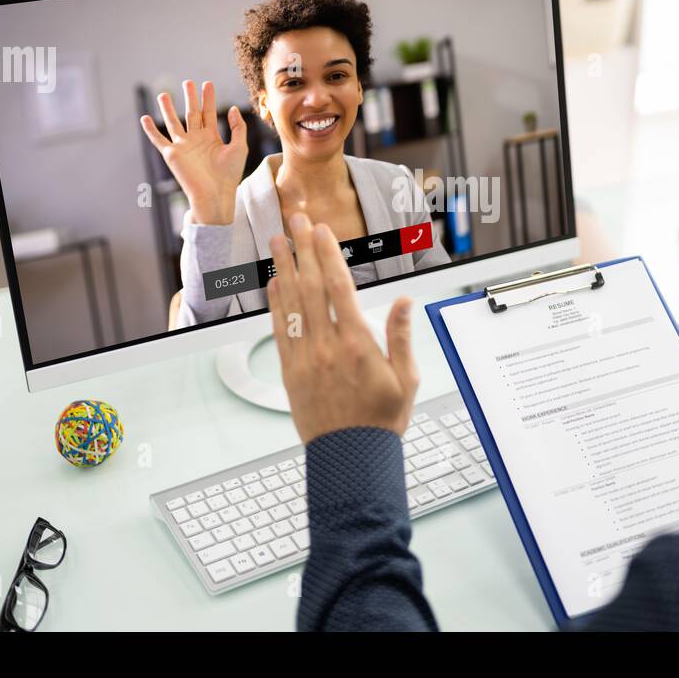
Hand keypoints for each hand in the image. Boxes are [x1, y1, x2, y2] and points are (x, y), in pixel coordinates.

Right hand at [139, 80, 247, 224]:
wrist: (215, 194)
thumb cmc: (229, 175)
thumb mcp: (239, 147)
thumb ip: (237, 128)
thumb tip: (232, 108)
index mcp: (211, 137)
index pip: (208, 113)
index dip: (208, 98)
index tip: (207, 83)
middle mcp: (196, 140)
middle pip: (191, 113)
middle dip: (190, 98)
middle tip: (187, 82)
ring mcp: (183, 146)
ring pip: (173, 122)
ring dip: (168, 108)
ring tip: (164, 94)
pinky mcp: (172, 155)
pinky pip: (158, 140)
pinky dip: (151, 130)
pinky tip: (144, 118)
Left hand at [266, 212, 418, 443]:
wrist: (351, 456)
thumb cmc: (381, 419)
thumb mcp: (405, 378)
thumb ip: (400, 336)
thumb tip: (403, 302)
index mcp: (356, 343)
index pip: (339, 287)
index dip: (328, 254)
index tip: (320, 230)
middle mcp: (326, 345)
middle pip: (310, 286)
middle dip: (302, 249)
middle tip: (295, 221)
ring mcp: (305, 357)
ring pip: (290, 303)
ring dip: (283, 268)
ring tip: (277, 242)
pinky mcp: (291, 370)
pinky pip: (280, 329)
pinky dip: (275, 303)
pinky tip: (273, 283)